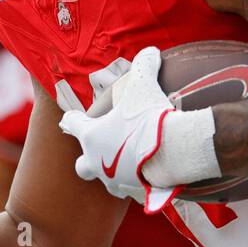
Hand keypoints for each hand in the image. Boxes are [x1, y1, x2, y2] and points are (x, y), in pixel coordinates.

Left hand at [59, 46, 174, 204]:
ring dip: (116, 172)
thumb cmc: (151, 116)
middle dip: (87, 159)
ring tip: (132, 161)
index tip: (72, 117)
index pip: (71, 125)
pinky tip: (156, 173)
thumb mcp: (144, 83)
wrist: (176, 151)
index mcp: (92, 137)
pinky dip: (143, 183)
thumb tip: (149, 51)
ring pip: (109, 182)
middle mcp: (98, 163)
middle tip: (101, 149)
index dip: (72, 119)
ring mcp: (117, 181)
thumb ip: (144, 65)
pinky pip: (137, 190)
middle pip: (82, 167)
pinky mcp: (138, 195)